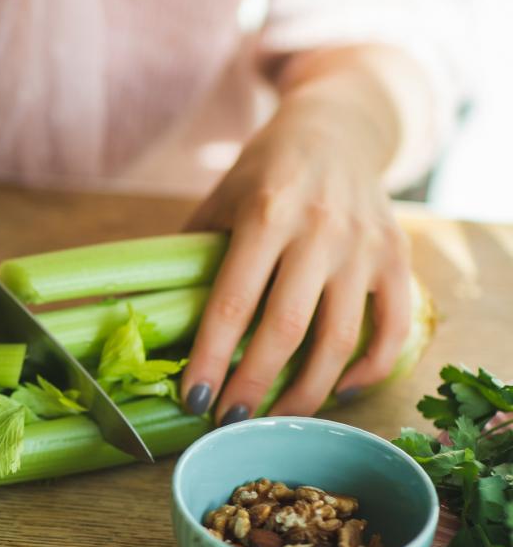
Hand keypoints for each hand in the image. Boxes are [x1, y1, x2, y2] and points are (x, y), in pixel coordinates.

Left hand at [180, 52, 414, 424]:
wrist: (339, 126)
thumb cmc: (266, 169)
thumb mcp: (221, 197)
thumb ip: (195, 252)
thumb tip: (148, 315)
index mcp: (266, 212)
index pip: (233, 300)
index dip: (212, 357)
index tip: (193, 397)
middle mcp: (320, 230)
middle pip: (287, 328)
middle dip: (253, 384)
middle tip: (228, 421)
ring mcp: (364, 246)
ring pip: (340, 338)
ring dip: (306, 391)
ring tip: (275, 420)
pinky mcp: (398, 259)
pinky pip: (390, 328)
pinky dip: (369, 369)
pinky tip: (338, 391)